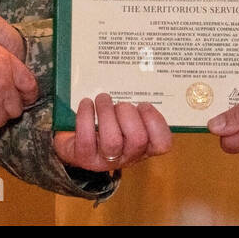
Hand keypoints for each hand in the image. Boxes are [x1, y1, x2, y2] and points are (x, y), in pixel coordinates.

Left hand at [53, 93, 171, 171]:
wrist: (76, 141)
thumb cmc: (106, 124)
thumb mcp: (125, 117)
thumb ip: (135, 106)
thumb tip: (137, 77)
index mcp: (144, 146)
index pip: (162, 143)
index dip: (155, 122)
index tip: (143, 105)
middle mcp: (128, 157)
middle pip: (137, 139)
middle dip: (128, 113)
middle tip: (119, 103)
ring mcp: (106, 160)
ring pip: (112, 140)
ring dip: (106, 112)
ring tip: (102, 99)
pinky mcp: (84, 158)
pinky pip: (86, 138)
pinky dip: (86, 116)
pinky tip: (86, 104)